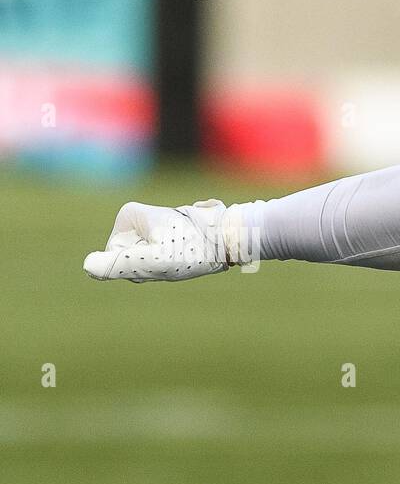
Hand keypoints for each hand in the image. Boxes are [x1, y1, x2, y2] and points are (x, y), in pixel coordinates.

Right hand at [83, 199, 235, 281]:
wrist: (228, 239)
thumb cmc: (193, 249)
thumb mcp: (154, 261)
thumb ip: (121, 264)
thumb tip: (87, 267)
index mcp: (127, 216)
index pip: (115, 257)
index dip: (138, 266)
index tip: (162, 257)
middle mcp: (136, 218)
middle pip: (129, 258)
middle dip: (148, 267)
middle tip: (174, 260)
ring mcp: (150, 227)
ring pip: (143, 260)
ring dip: (161, 267)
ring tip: (182, 258)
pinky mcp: (164, 235)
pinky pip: (157, 259)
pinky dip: (170, 264)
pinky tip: (186, 257)